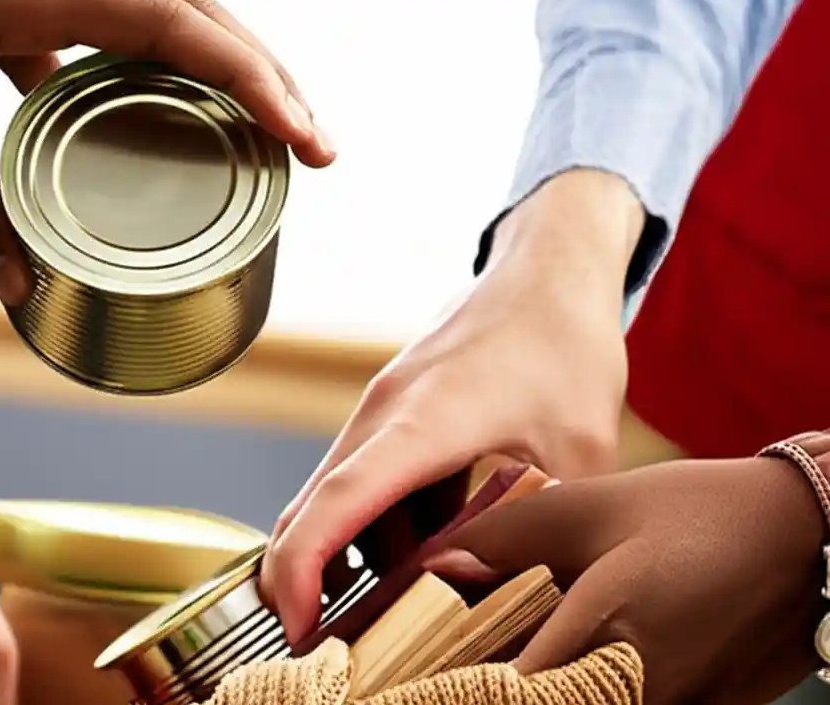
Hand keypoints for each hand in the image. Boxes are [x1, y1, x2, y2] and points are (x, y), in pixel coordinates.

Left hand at [0, 0, 334, 304]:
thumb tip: (22, 293)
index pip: (179, 28)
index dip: (258, 82)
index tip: (311, 140)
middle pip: (195, 8)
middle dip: (263, 74)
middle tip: (310, 145)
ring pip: (158, 8)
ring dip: (212, 66)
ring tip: (258, 131)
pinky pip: (105, 17)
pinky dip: (142, 64)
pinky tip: (146, 118)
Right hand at [259, 169, 643, 641]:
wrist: (548, 270)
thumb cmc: (564, 345)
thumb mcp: (581, 450)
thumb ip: (548, 528)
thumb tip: (534, 601)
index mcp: (422, 421)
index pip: (338, 500)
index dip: (303, 568)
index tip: (299, 625)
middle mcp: (382, 415)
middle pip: (312, 506)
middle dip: (303, 579)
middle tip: (328, 646)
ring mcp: (381, 411)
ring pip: (336, 497)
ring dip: (350, 555)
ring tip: (399, 607)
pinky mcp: (391, 413)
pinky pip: (365, 479)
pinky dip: (378, 525)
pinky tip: (428, 549)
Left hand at [425, 455, 827, 704]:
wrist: (802, 535)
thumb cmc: (696, 512)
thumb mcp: (593, 509)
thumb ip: (505, 539)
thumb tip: (432, 566)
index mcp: (603, 632)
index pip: (501, 690)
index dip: (447, 681)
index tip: (404, 669)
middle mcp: (635, 687)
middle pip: (532, 702)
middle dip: (480, 684)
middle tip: (440, 657)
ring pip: (570, 702)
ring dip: (528, 684)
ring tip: (488, 651)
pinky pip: (611, 704)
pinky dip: (574, 686)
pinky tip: (556, 656)